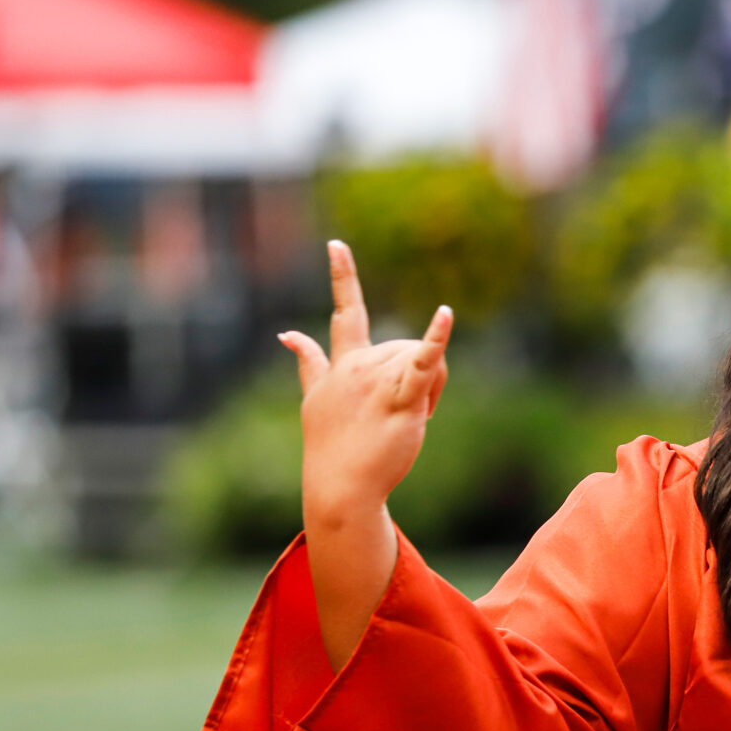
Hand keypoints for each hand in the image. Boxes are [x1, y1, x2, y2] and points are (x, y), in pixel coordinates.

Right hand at [278, 241, 452, 524]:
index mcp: (343, 362)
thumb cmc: (332, 444)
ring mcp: (379, 381)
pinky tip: (444, 315)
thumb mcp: (316, 398)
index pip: (345, 311)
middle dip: (421, 377)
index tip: (337, 243)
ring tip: (407, 422)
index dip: (342, 276)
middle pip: (410, 346)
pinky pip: (424, 363)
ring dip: (432, 392)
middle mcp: (360, 366)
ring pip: (427, 361)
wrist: (341, 486)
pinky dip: (436, 339)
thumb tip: (286, 333)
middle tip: (402, 416)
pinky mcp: (400, 399)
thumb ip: (308, 362)